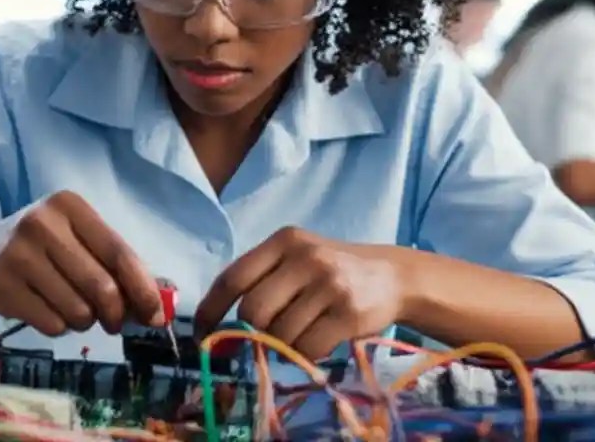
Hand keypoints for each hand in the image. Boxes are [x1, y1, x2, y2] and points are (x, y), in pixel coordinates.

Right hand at [0, 190, 163, 335]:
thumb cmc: (40, 249)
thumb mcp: (75, 240)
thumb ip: (114, 266)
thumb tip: (155, 308)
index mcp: (70, 206)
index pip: (119, 252)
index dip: (143, 289)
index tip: (156, 316)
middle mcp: (43, 223)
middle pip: (102, 286)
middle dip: (116, 314)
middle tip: (114, 323)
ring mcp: (19, 254)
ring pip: (78, 310)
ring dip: (85, 322)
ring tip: (74, 311)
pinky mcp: (3, 286)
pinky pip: (52, 324)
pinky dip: (60, 327)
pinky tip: (48, 311)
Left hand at [195, 227, 403, 359]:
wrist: (393, 276)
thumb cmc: (333, 271)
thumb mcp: (297, 259)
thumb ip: (264, 280)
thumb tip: (222, 328)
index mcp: (284, 241)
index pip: (233, 277)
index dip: (211, 310)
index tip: (201, 333)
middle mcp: (305, 257)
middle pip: (254, 310)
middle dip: (252, 333)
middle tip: (262, 341)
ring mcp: (329, 284)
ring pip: (280, 334)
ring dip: (282, 346)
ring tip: (300, 334)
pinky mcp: (348, 313)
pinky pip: (307, 348)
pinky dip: (305, 354)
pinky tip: (318, 341)